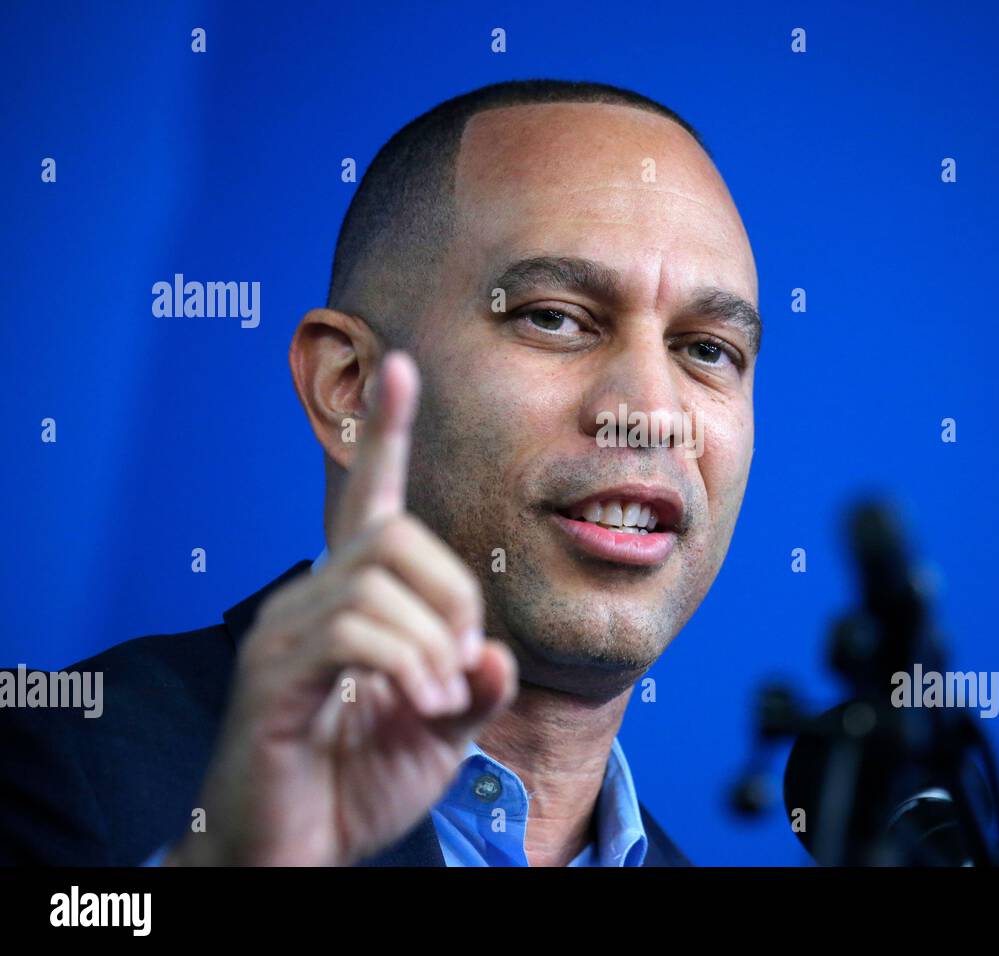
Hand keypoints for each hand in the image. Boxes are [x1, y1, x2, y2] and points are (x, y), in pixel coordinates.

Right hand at [169, 351, 516, 865]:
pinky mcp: (272, 676)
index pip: (371, 499)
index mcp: (353, 601)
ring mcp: (285, 634)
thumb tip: (490, 652)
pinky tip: (417, 705)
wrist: (297, 852)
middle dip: (451, 594)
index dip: (387, 431)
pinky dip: (405, 665)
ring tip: (435, 699)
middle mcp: (310, 600)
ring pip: (376, 581)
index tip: (398, 364)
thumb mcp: (443, 730)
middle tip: (460, 663)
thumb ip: (472, 684)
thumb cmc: (361, 783)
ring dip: (431, 641)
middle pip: (395, 535)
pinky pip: (353, 631)